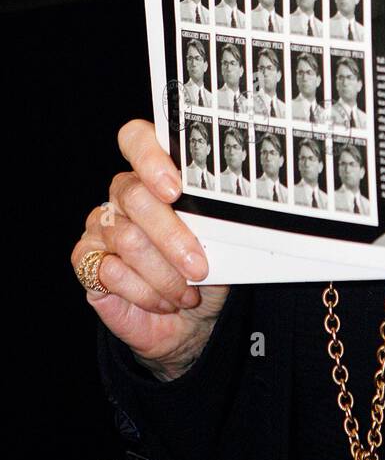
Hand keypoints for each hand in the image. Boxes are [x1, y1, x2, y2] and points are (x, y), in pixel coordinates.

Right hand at [71, 119, 228, 379]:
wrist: (190, 320)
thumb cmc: (208, 272)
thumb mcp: (222, 243)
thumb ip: (214, 220)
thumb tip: (222, 215)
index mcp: (156, 174)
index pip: (137, 139)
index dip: (151, 157)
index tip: (175, 189)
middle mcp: (124, 194)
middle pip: (136, 197)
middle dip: (172, 236)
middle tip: (198, 267)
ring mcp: (101, 224)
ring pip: (127, 238)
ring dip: (164, 273)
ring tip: (187, 292)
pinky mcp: (86, 259)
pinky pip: (109, 269)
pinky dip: (143, 291)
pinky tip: (162, 300)